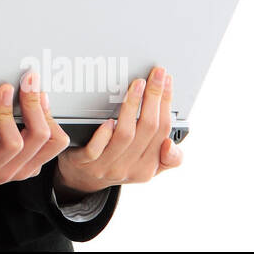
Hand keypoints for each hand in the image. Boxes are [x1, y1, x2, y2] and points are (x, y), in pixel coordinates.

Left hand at [0, 70, 68, 195]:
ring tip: (2, 90)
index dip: (51, 113)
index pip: (56, 141)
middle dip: (34, 104)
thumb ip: (18, 123)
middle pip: (39, 138)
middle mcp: (11, 168)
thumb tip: (33, 91)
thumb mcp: (0, 138)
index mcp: (25, 162)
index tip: (41, 90)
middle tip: (27, 81)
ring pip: (13, 144)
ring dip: (7, 112)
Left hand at [54, 65, 183, 199]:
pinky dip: (104, 133)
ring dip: (132, 106)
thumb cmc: (116, 163)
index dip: (167, 104)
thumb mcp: (145, 166)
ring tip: (136, 85)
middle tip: (155, 74)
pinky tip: (108, 118)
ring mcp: (106, 166)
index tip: (167, 81)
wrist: (81, 179)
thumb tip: (171, 144)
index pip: (163, 131)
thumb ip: (166, 158)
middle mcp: (129, 168)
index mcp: (148, 167)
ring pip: (125, 135)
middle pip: (148, 128)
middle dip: (154, 97)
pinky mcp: (85, 162)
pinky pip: (96, 149)